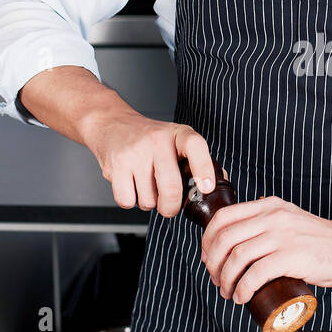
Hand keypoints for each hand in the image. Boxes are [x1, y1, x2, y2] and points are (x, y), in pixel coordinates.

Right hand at [82, 110, 221, 217]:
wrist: (112, 124)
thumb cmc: (150, 138)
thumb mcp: (178, 140)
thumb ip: (198, 161)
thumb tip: (220, 186)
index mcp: (178, 134)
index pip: (195, 146)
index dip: (204, 169)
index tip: (206, 188)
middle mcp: (157, 140)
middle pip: (171, 188)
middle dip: (172, 208)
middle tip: (170, 207)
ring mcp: (135, 152)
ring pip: (148, 200)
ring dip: (149, 203)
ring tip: (146, 186)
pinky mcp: (116, 165)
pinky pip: (127, 201)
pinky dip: (131, 201)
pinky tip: (132, 186)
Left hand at [200, 196, 331, 302]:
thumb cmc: (323, 241)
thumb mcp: (290, 220)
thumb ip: (269, 224)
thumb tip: (242, 244)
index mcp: (269, 206)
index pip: (224, 217)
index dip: (208, 240)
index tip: (209, 258)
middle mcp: (273, 217)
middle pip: (224, 238)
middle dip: (213, 264)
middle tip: (217, 280)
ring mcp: (282, 236)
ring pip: (236, 257)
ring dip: (226, 280)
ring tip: (229, 292)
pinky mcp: (292, 256)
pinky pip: (255, 273)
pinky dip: (242, 289)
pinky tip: (242, 297)